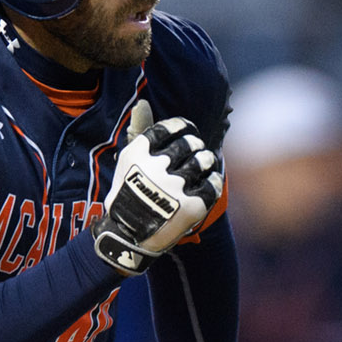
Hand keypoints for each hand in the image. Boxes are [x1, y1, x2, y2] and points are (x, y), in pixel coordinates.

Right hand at [90, 100, 221, 275]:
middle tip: (196, 149)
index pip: (168, 129)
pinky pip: (212, 184)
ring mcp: (174, 189)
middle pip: (188, 143)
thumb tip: (143, 103)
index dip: (182, 127)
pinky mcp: (191, 207)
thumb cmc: (128, 196)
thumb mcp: (127, 163)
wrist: (128, 238)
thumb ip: (139, 133)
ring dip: (205, 159)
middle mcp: (156, 169)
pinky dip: (213, 179)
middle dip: (195, 145)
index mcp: (138, 154)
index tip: (187, 131)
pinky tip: (209, 181)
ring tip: (203, 163)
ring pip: (202, 161)